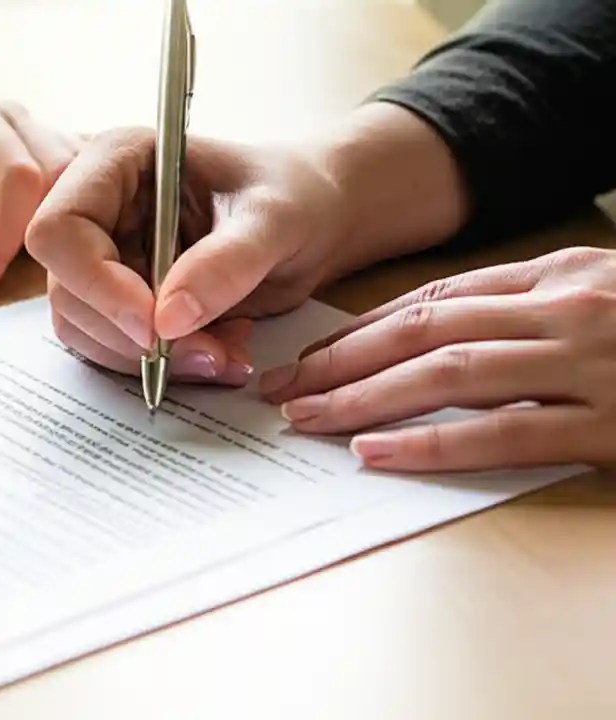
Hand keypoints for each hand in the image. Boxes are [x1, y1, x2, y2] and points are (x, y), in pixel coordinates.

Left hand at [0, 93, 80, 294]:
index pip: (19, 174)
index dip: (7, 235)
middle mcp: (9, 116)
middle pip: (60, 176)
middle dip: (40, 235)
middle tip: (0, 278)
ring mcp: (28, 133)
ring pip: (74, 183)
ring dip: (54, 229)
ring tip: (13, 267)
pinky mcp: (35, 156)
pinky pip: (68, 189)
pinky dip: (61, 221)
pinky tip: (37, 251)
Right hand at [24, 127, 350, 383]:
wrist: (313, 221)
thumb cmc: (295, 196)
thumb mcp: (275, 221)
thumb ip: (225, 263)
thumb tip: (167, 321)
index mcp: (117, 162)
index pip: (60, 229)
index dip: (97, 284)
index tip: (154, 327)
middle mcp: (97, 208)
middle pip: (67, 289)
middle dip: (133, 336)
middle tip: (209, 352)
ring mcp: (103, 256)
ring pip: (84, 327)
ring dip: (148, 360)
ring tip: (224, 354)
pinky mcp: (118, 298)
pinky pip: (111, 347)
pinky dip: (161, 366)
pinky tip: (216, 350)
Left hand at [260, 247, 615, 471]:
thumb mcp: (606, 301)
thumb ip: (535, 314)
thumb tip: (447, 343)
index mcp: (561, 275)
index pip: (438, 297)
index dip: (363, 329)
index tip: (310, 355)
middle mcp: (566, 309)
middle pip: (425, 330)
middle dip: (341, 360)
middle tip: (281, 387)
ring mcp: (589, 364)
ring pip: (448, 373)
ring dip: (363, 397)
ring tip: (305, 417)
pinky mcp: (611, 425)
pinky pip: (503, 435)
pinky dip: (431, 443)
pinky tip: (374, 451)